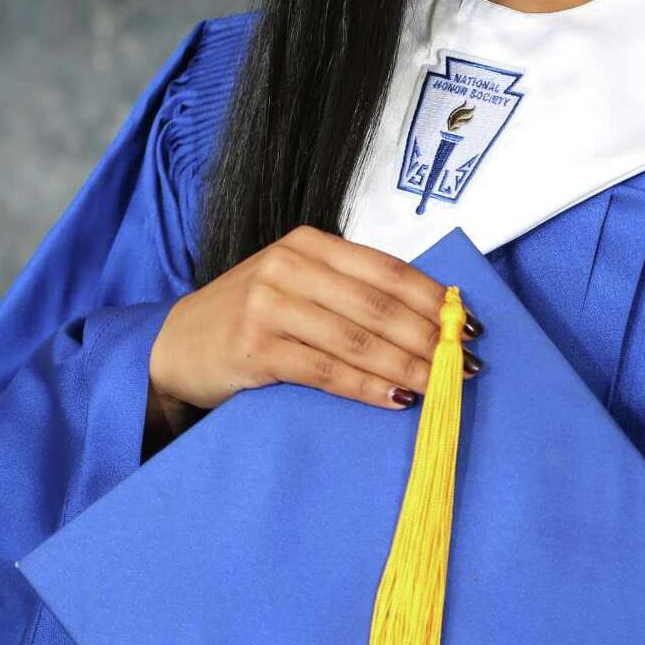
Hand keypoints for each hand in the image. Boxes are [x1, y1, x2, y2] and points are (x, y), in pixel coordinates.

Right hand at [148, 225, 481, 421]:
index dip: (435, 300)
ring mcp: (270, 304)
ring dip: (408, 367)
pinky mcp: (256, 347)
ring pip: (358, 339)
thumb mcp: (297, 286)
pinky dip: (367, 387)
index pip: (388, 271)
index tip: (471, 325)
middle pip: (379, 306)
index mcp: (310, 244)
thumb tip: (429, 319)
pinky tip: (397, 400)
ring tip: (442, 386)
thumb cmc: (248, 318)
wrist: (174, 347)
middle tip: (466, 364)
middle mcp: (290, 265)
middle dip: (431, 338)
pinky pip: (326, 370)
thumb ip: (349, 292)